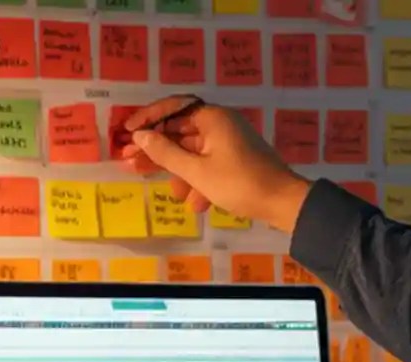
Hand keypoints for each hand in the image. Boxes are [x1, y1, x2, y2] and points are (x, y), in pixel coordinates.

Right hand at [122, 96, 312, 232]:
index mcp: (213, 118)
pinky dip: (200, 182)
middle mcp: (222, 124)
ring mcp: (231, 142)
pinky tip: (197, 205)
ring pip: (195, 153)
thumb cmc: (239, 183)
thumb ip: (165, 153)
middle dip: (159, 152)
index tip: (127, 131)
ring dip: (182, 174)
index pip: (173, 108)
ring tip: (174, 195)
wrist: (284, 203)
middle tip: (130, 164)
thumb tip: (140, 137)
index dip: (147, 119)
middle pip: (181, 133)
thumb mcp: (197, 172)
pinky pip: (210, 166)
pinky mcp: (238, 161)